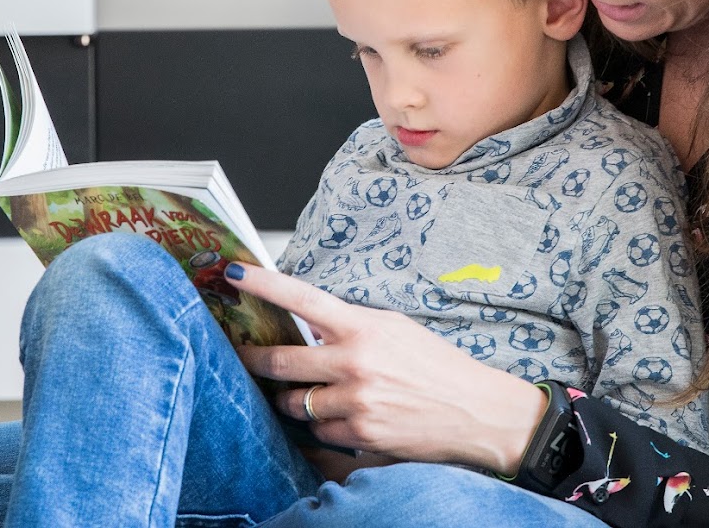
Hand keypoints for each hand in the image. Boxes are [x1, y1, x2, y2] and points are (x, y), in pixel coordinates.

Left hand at [229, 263, 547, 473]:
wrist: (474, 410)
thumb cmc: (436, 365)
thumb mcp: (395, 328)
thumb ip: (352, 324)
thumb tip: (311, 322)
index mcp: (363, 327)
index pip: (301, 297)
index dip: (262, 283)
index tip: (233, 272)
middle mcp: (355, 362)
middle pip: (279, 361)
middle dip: (257, 361)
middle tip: (248, 357)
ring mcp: (356, 401)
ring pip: (296, 402)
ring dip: (297, 400)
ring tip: (320, 393)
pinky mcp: (360, 435)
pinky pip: (320, 431)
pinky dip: (327, 426)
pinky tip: (350, 417)